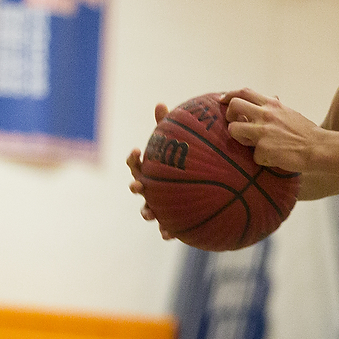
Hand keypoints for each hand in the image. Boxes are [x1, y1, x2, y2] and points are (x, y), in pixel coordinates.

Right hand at [127, 103, 173, 238]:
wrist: (205, 187)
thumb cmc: (185, 161)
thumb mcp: (179, 144)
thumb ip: (168, 126)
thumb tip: (159, 103)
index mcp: (151, 169)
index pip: (137, 164)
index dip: (134, 160)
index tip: (137, 152)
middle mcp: (151, 187)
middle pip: (138, 187)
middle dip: (136, 186)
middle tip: (138, 185)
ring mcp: (159, 203)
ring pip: (148, 210)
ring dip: (146, 212)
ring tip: (149, 214)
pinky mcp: (171, 219)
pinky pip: (167, 228)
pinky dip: (166, 232)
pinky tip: (169, 235)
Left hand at [224, 87, 313, 172]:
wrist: (318, 148)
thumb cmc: (305, 132)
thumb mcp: (290, 112)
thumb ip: (275, 107)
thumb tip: (271, 98)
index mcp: (272, 104)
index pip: (244, 92)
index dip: (229, 94)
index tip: (222, 100)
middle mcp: (265, 115)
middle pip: (234, 106)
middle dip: (229, 115)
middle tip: (236, 124)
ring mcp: (263, 132)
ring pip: (234, 131)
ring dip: (240, 138)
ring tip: (253, 144)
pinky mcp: (263, 149)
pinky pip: (253, 154)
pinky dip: (261, 158)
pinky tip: (273, 157)